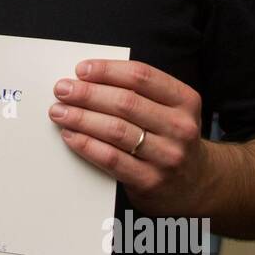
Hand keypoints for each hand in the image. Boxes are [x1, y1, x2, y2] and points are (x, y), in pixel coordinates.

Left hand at [47, 59, 210, 213]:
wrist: (195, 184)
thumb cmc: (170, 138)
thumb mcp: (169, 110)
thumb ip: (139, 93)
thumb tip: (88, 78)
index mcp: (185, 101)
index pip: (142, 76)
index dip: (107, 70)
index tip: (81, 69)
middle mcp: (180, 127)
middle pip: (125, 102)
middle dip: (87, 93)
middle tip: (62, 90)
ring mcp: (167, 156)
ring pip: (115, 130)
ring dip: (81, 118)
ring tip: (59, 111)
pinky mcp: (150, 181)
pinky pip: (111, 159)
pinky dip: (86, 145)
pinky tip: (70, 135)